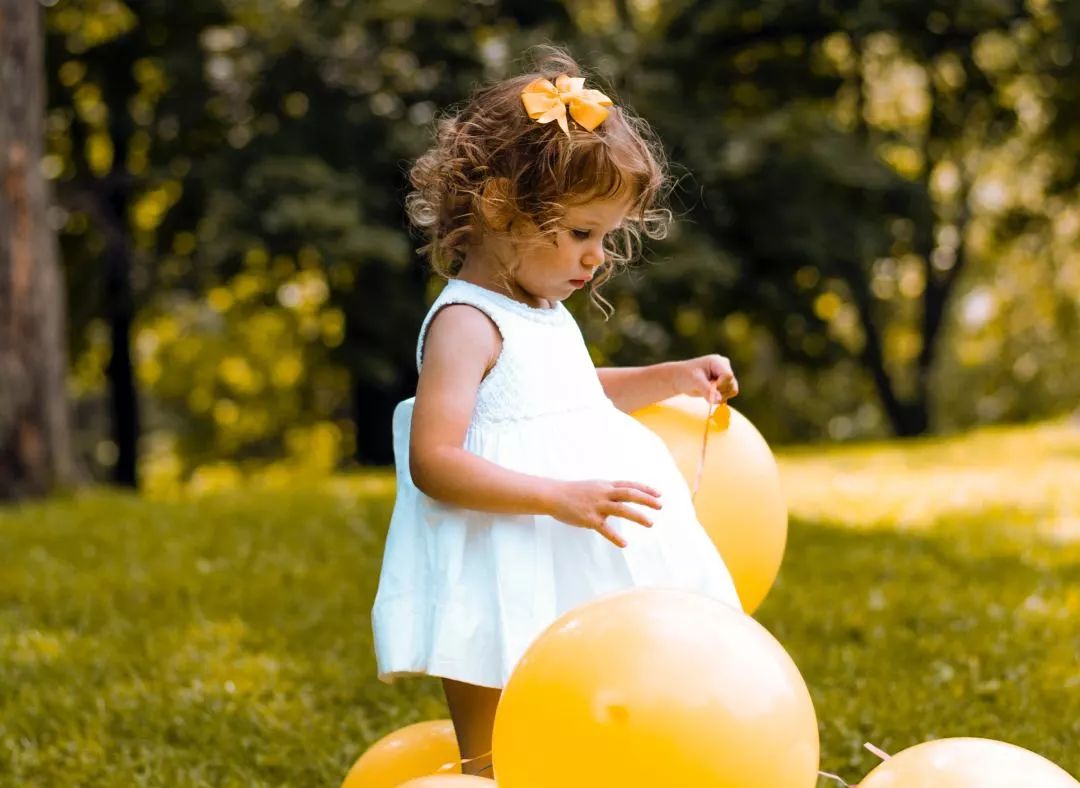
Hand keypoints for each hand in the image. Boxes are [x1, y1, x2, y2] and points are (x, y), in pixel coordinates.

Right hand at [545, 479, 661, 547]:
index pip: (630, 485)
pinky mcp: (589, 519)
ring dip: (638, 516)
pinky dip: (615, 537)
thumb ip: (608, 491)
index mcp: (606, 485)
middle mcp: (604, 493)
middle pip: (630, 494)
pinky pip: (605, 529)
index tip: (659, 494)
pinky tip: (624, 544)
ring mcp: (597, 506)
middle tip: (660, 506)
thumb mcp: (594, 486)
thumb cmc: (574, 492)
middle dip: (647, 499)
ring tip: (650, 523)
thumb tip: (621, 498)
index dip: (645, 489)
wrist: (553, 495)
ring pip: (622, 509)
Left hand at [670, 354, 738, 403]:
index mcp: (718, 361)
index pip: (728, 375)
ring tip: (706, 391)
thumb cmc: (686, 376)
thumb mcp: (695, 382)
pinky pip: (730, 394)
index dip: (720, 385)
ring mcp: (725, 375)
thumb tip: (720, 400)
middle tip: (704, 389)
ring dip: (720, 395)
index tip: (708, 386)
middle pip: (731, 383)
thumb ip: (707, 390)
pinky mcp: (725, 383)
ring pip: (733, 390)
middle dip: (719, 391)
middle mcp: (724, 366)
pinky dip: (720, 398)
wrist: (680, 378)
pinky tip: (709, 393)